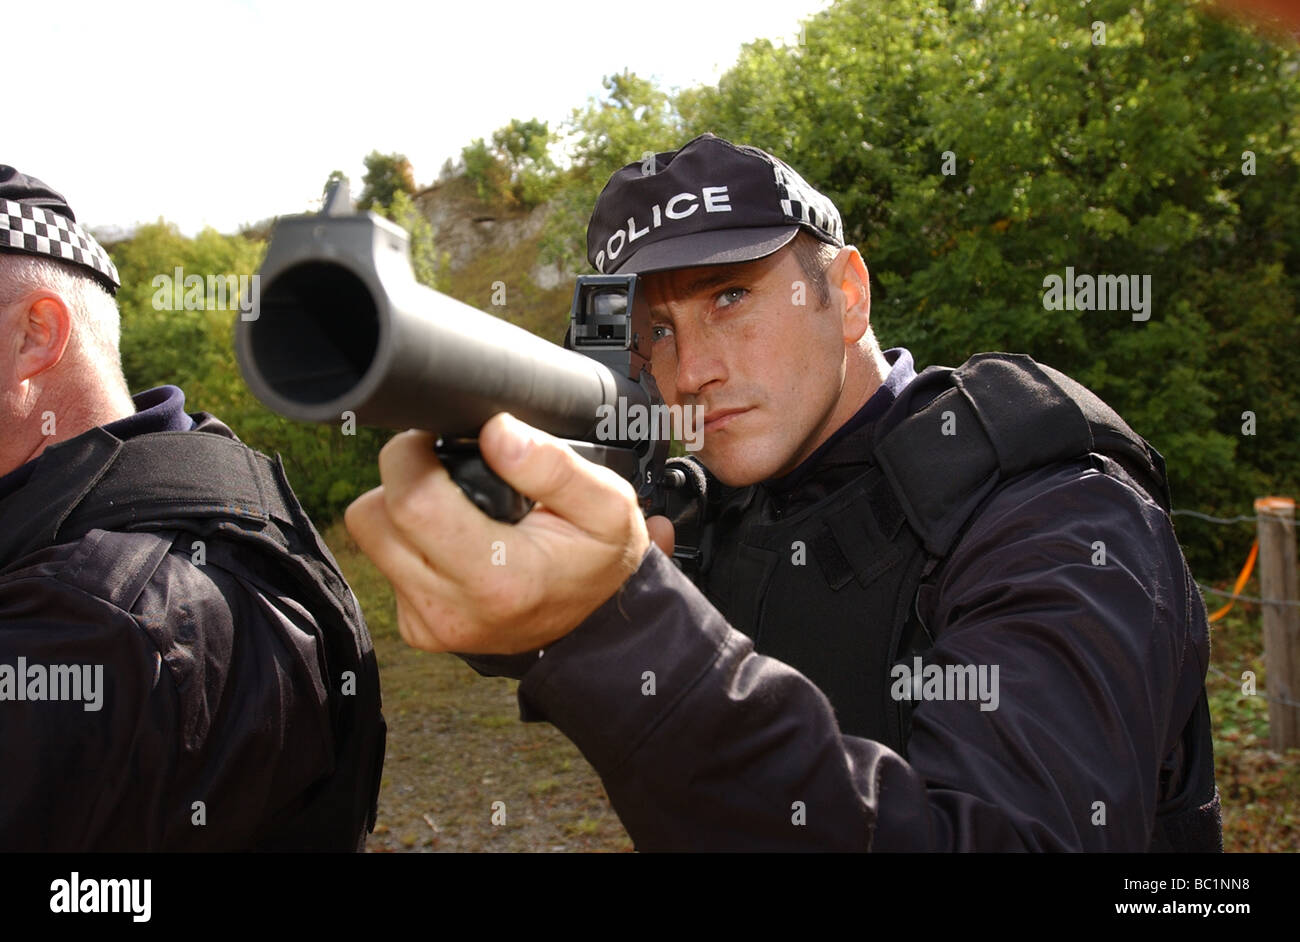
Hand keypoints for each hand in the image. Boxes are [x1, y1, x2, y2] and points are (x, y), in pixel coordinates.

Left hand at [345, 412, 656, 654]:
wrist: (596, 622)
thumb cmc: (597, 558)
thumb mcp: (607, 504)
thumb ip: (553, 465)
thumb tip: (495, 431)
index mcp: (498, 578)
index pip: (410, 501)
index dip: (412, 454)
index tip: (436, 441)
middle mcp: (452, 609)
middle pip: (373, 517)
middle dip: (403, 479)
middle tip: (448, 472)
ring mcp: (429, 624)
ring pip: (370, 537)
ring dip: (401, 510)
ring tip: (456, 509)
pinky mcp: (416, 628)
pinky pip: (384, 564)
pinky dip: (409, 543)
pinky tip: (454, 543)